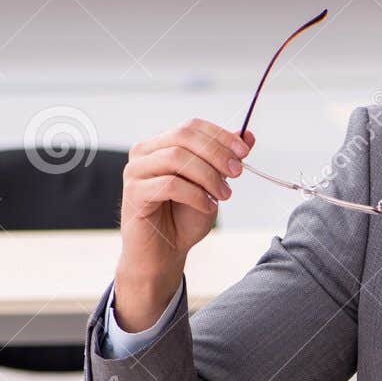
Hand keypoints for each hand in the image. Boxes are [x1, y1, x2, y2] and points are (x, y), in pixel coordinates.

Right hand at [114, 119, 254, 330]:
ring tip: (224, 195)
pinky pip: (170, 185)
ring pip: (177, 158)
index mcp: (161, 144)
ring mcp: (135, 171)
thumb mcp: (212, 185)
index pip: (192, 127)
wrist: (164, 254)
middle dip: (217, 153)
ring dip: (208, 176)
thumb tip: (248, 135)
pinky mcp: (133, 193)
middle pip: (184, 137)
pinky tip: (208, 207)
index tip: (244, 151)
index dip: (220, 136)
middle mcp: (144, 153)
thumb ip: (225, 160)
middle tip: (237, 173)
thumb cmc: (184, 218)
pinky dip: (196, 195)